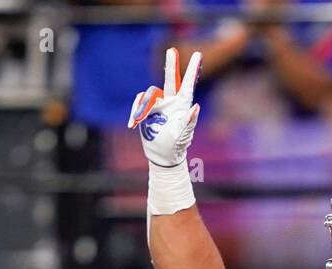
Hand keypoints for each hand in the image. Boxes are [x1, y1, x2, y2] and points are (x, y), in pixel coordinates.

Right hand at [128, 47, 202, 169]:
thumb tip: (195, 106)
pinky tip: (132, 124)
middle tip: (172, 50)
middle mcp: (171, 101)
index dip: (193, 69)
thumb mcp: (183, 134)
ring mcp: (158, 105)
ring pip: (148, 95)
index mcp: (182, 105)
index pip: (188, 84)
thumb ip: (189, 120)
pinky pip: (139, 103)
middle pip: (171, 79)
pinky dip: (135, 112)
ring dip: (142, 107)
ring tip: (137, 121)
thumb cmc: (175, 145)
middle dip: (171, 65)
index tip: (198, 54)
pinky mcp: (147, 110)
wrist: (162, 155)